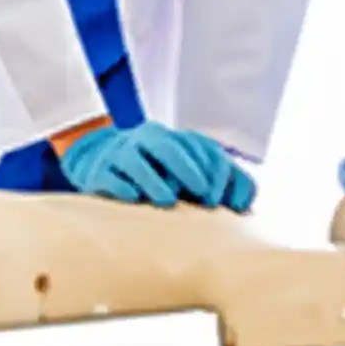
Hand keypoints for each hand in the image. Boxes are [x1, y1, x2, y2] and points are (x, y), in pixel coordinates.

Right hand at [60, 121, 255, 210]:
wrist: (104, 165)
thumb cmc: (159, 176)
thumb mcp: (190, 174)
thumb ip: (222, 184)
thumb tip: (245, 207)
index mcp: (175, 138)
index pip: (201, 148)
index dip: (216, 172)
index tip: (222, 201)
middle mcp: (148, 140)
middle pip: (170, 147)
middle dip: (189, 171)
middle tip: (204, 200)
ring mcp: (121, 153)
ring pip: (136, 160)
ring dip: (154, 180)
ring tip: (168, 201)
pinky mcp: (99, 172)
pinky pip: (109, 176)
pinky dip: (122, 186)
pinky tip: (134, 199)